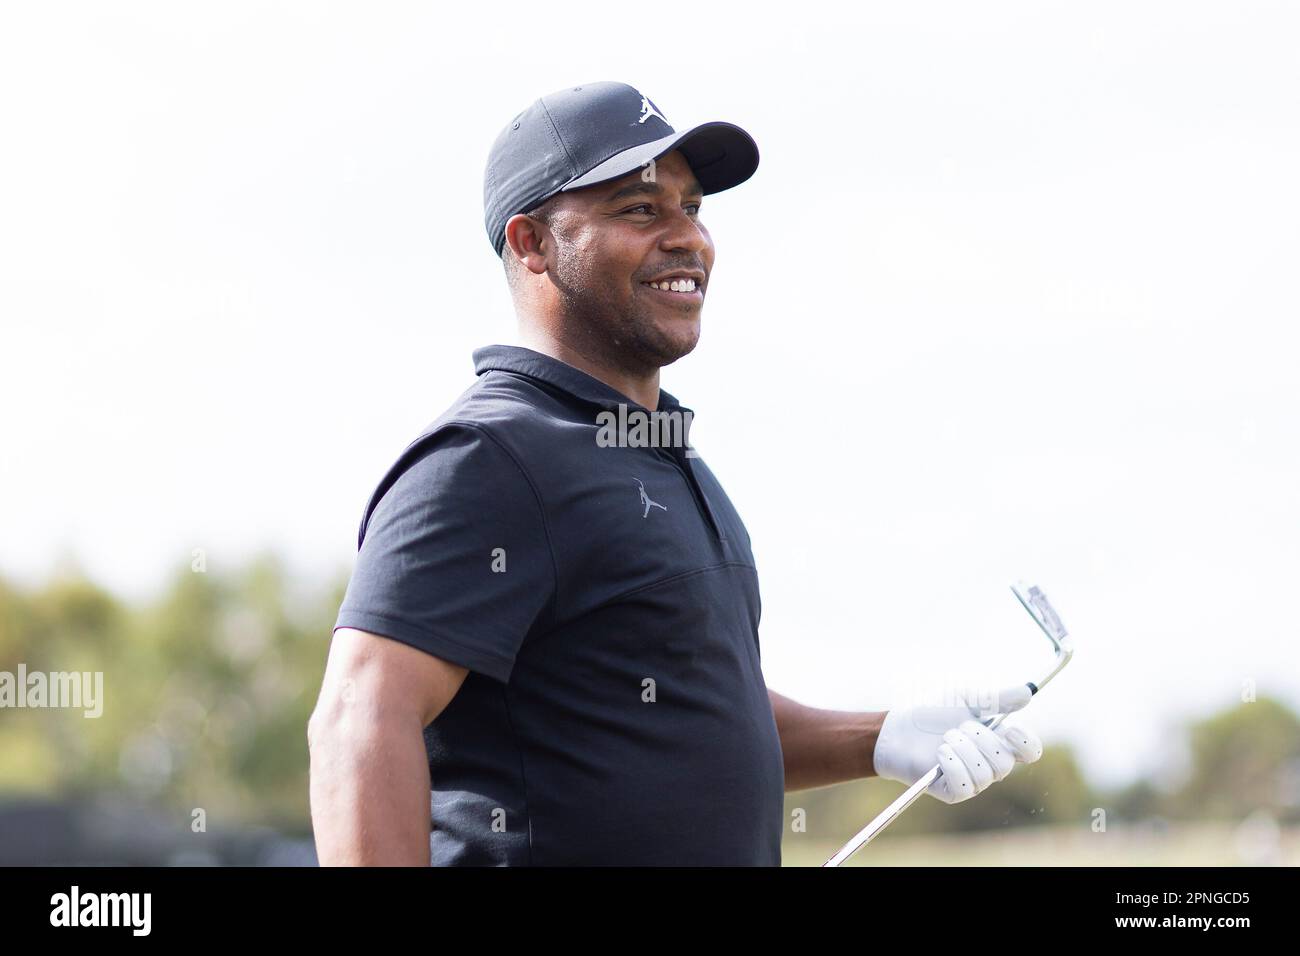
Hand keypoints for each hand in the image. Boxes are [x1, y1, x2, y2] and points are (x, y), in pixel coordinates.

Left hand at [872, 684, 1042, 803]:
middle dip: (982, 740)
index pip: (1030, 751)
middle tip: (960, 726)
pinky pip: (964, 786)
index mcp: (999, 742)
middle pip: (1006, 763)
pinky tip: (940, 752)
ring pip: (985, 775)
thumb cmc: (934, 712)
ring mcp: (973, 781)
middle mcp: (990, 764)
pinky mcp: (953, 792)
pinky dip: (952, 765)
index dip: (1026, 742)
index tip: (1010, 727)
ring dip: (963, 750)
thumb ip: (996, 697)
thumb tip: (1027, 692)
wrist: (898, 729)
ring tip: (946, 738)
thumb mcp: (966, 698)